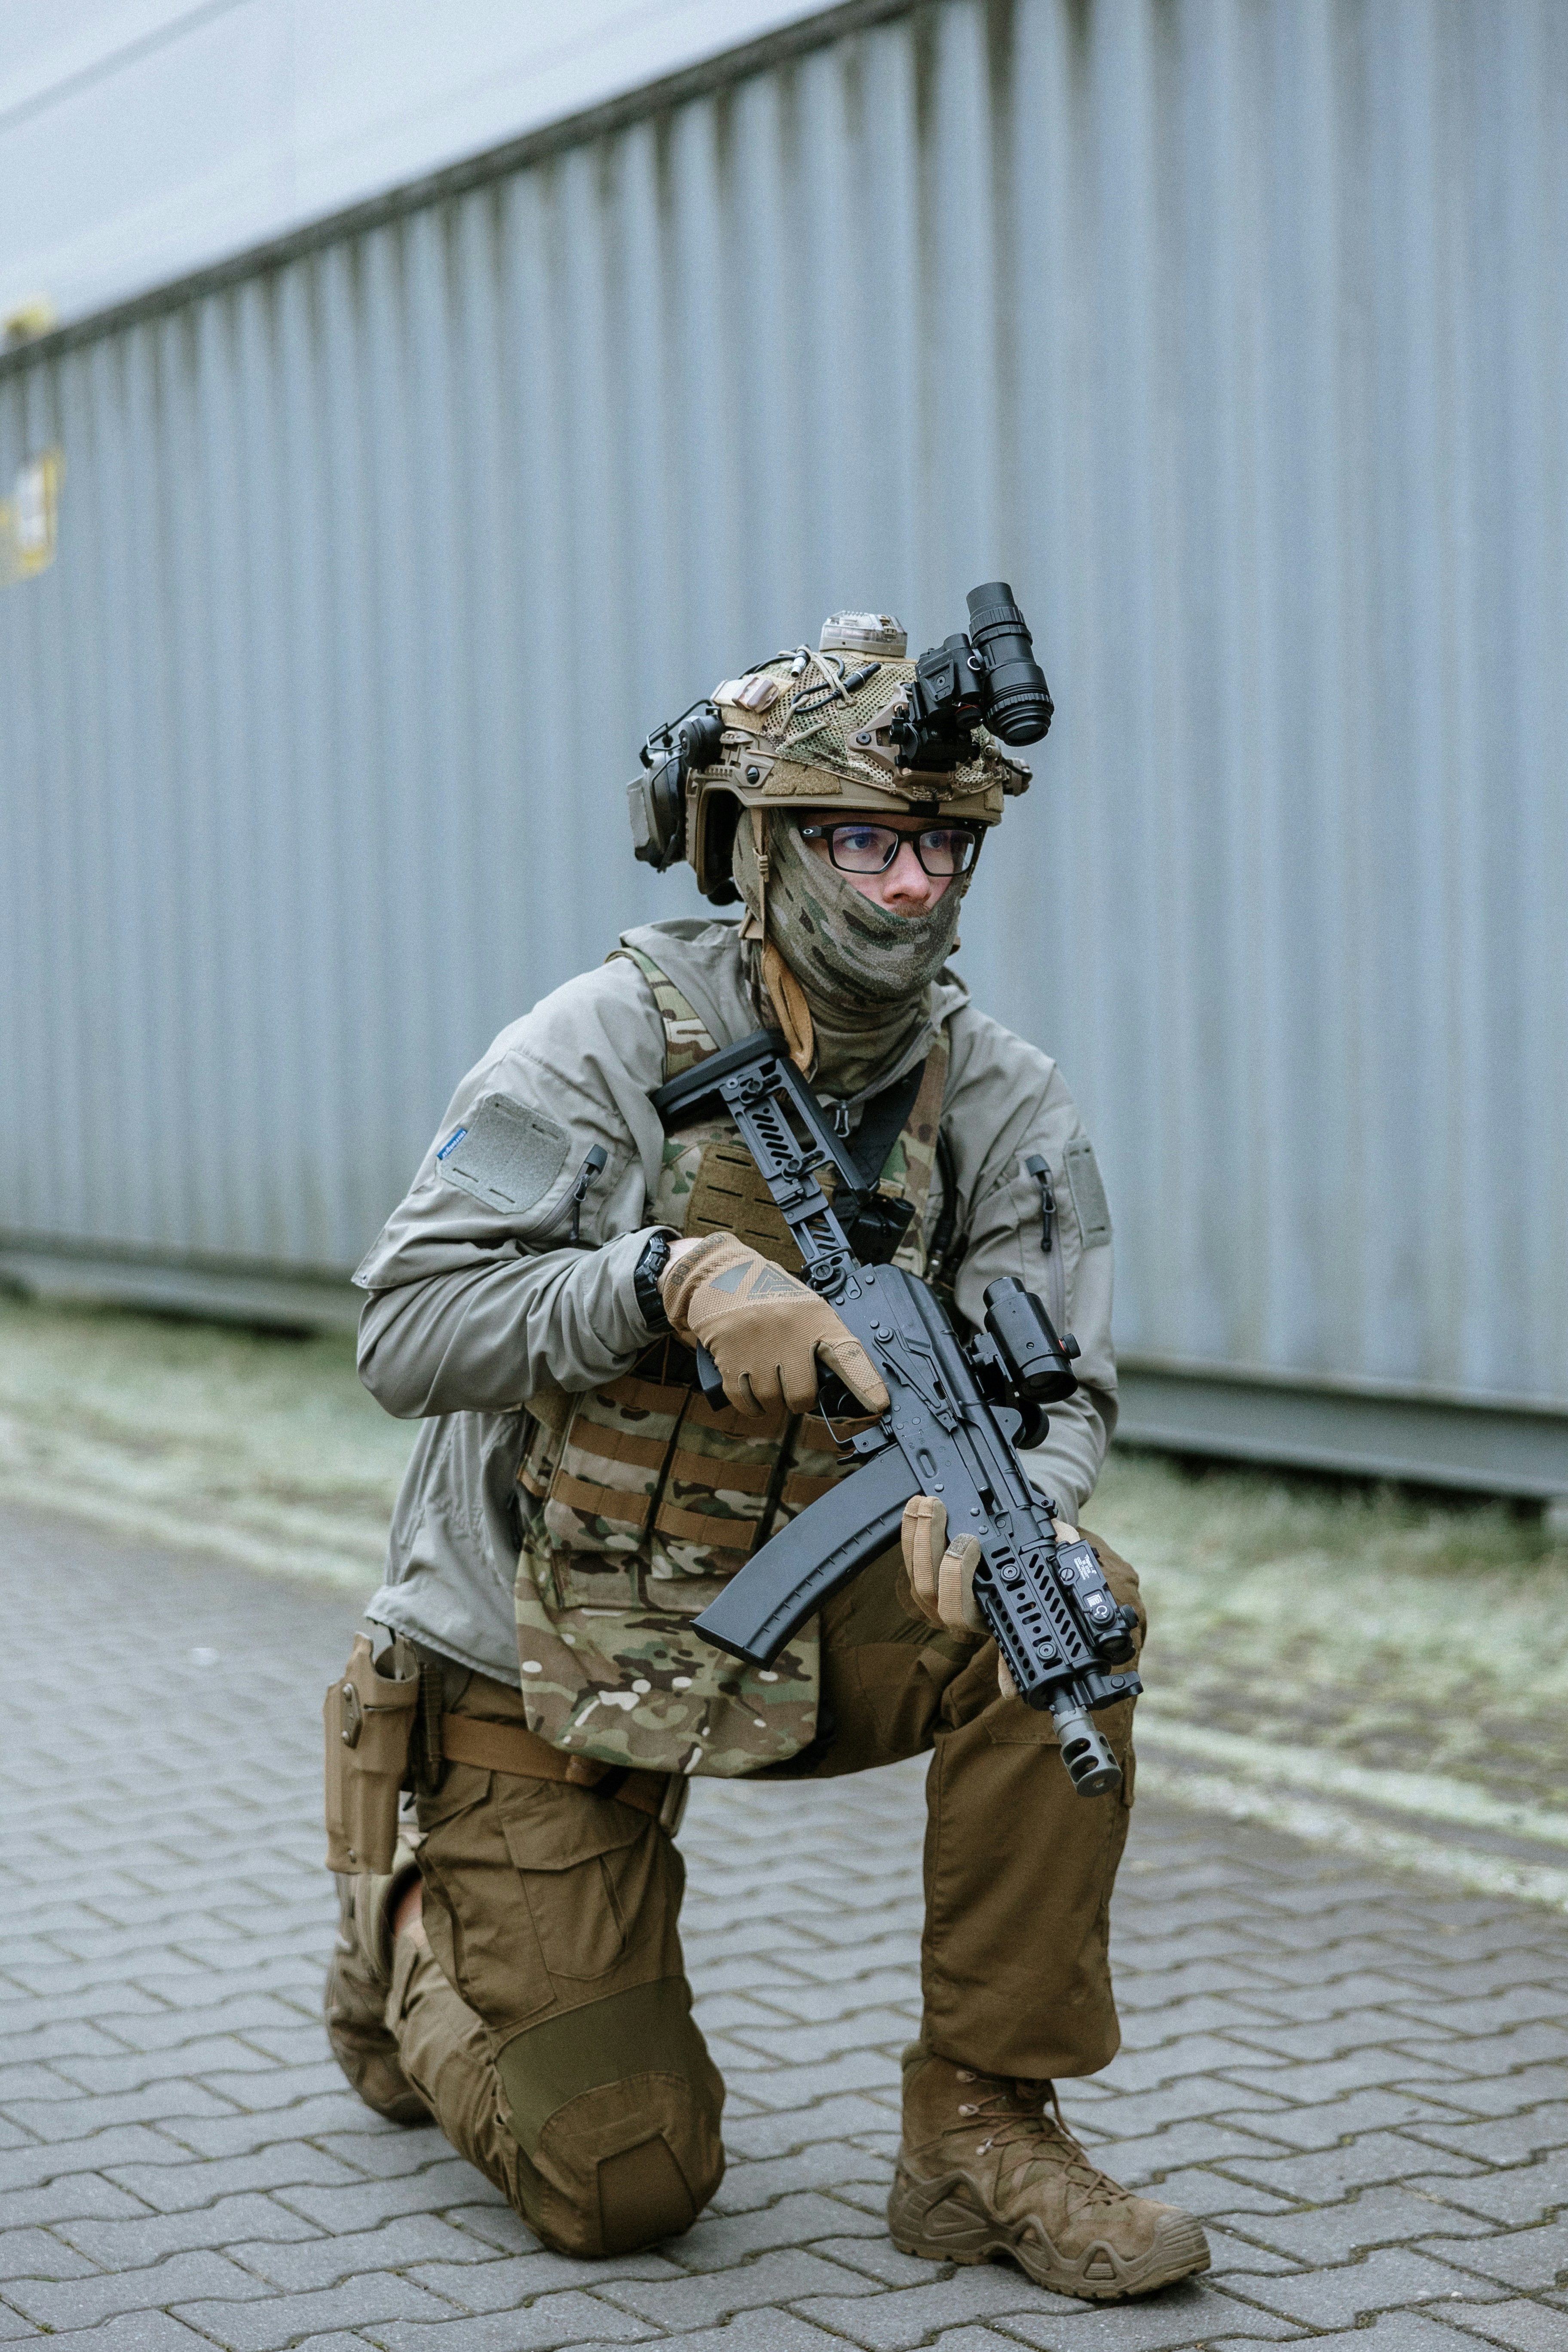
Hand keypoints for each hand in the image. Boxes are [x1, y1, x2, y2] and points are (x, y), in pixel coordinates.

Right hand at [659, 1234, 890, 1416]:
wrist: (721, 1273)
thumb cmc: (770, 1295)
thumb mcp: (805, 1308)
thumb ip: (821, 1341)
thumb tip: (838, 1387)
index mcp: (816, 1318)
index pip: (847, 1354)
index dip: (865, 1382)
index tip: (878, 1405)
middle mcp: (790, 1332)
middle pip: (802, 1396)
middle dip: (797, 1400)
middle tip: (791, 1385)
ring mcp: (758, 1345)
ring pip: (771, 1402)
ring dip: (770, 1401)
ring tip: (767, 1378)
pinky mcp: (730, 1356)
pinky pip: (744, 1401)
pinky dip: (749, 1404)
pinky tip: (750, 1387)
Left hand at [900, 1498, 1083, 1698]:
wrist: (1015, 1563)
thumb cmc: (1031, 1567)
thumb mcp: (1050, 1562)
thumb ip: (1055, 1552)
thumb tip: (1058, 1538)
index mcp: (987, 1614)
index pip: (963, 1612)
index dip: (959, 1584)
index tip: (971, 1544)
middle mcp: (956, 1610)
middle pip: (933, 1592)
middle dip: (939, 1555)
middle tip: (953, 1523)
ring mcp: (935, 1595)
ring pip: (917, 1575)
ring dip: (919, 1538)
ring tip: (930, 1504)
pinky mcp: (922, 1576)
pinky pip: (909, 1559)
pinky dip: (910, 1531)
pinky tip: (916, 1506)